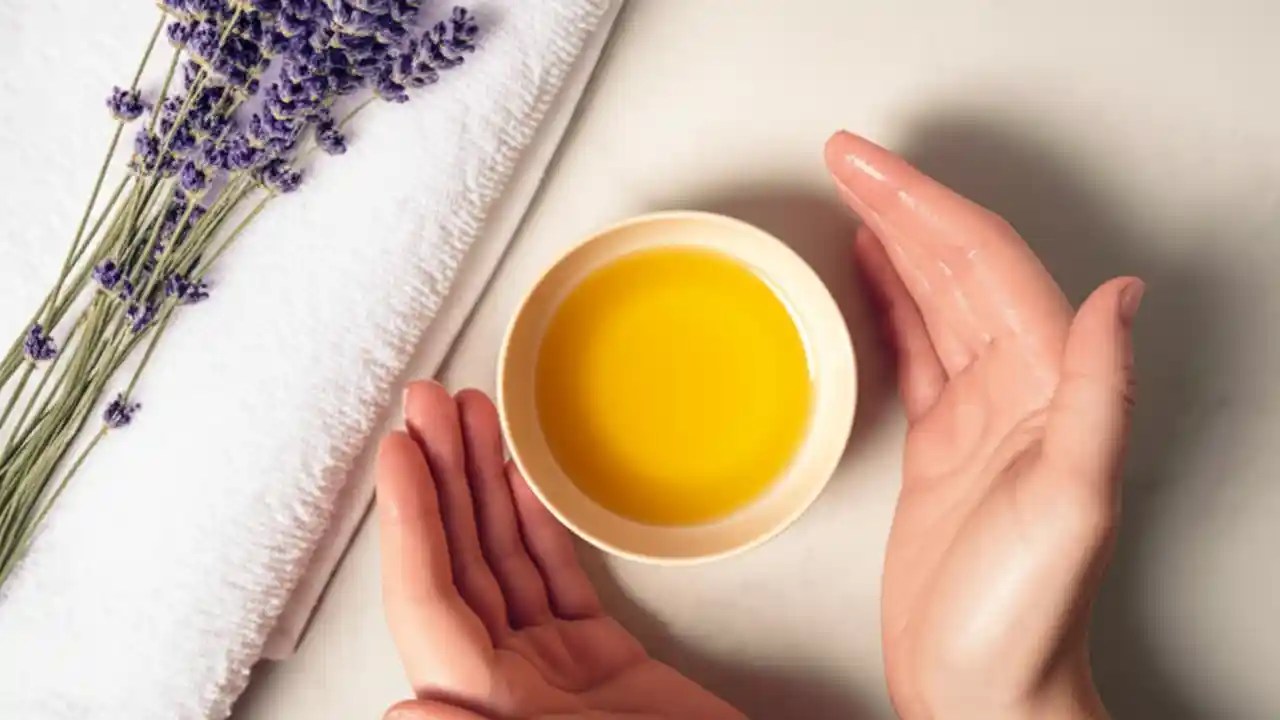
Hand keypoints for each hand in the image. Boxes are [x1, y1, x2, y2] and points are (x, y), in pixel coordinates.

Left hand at [376, 382, 743, 719]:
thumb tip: (402, 708)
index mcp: (486, 706)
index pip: (428, 600)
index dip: (409, 520)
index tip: (400, 451)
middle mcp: (504, 685)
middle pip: (457, 564)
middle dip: (441, 477)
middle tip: (428, 404)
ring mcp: (550, 670)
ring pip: (502, 561)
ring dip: (483, 486)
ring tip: (470, 417)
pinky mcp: (597, 660)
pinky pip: (553, 577)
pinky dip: (535, 523)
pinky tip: (519, 476)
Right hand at [826, 132, 1139, 718]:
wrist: (982, 692)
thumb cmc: (1023, 618)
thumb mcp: (1071, 505)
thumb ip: (1097, 395)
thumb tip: (1119, 295)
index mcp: (1048, 389)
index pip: (984, 268)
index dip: (925, 206)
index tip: (869, 167)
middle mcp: (1019, 391)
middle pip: (956, 270)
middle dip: (902, 206)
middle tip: (845, 159)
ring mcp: (978, 418)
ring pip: (934, 302)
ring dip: (896, 244)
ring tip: (853, 198)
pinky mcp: (940, 448)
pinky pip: (916, 353)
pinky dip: (890, 307)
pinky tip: (869, 280)